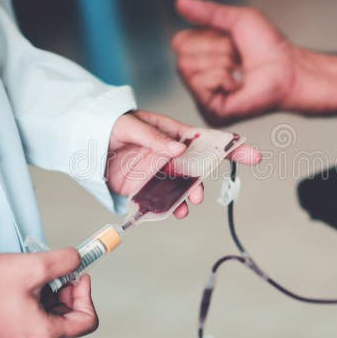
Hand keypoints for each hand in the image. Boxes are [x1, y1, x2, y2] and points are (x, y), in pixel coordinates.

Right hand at [0, 249, 96, 337]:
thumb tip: (79, 260)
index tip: (78, 276)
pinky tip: (26, 280)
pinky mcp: (9, 329)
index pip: (86, 322)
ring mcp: (19, 337)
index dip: (87, 295)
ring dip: (53, 292)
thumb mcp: (35, 266)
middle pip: (69, 318)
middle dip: (69, 291)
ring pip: (52, 314)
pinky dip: (38, 296)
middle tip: (59, 271)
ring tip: (38, 273)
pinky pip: (36, 314)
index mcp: (43, 334)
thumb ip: (66, 262)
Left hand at [106, 110, 259, 217]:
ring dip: (185, 199)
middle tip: (198, 196)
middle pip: (195, 170)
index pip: (207, 141)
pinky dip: (165, 209)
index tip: (252, 154)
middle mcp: (169, 155)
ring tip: (183, 209)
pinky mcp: (142, 187)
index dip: (230, 147)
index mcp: (173, 134)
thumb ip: (153, 138)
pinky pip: (158, 200)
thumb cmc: (110, 124)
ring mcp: (157, 172)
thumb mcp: (129, 126)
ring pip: (179, 189)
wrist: (84, 140)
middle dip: (200, 184)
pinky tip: (167, 213)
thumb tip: (178, 149)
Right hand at [172, 0, 300, 125]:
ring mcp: (204, 97)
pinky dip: (221, 78)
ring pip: (188, 69)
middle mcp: (199, 78)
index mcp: (200, 57)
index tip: (229, 41)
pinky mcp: (211, 112)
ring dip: (220, 63)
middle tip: (237, 58)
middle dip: (214, 50)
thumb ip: (208, 12)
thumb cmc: (268, 47)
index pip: (178, 42)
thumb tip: (180, 2)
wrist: (288, 69)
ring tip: (238, 70)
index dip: (205, 37)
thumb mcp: (237, 19)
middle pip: (182, 56)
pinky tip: (237, 84)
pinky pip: (199, 84)